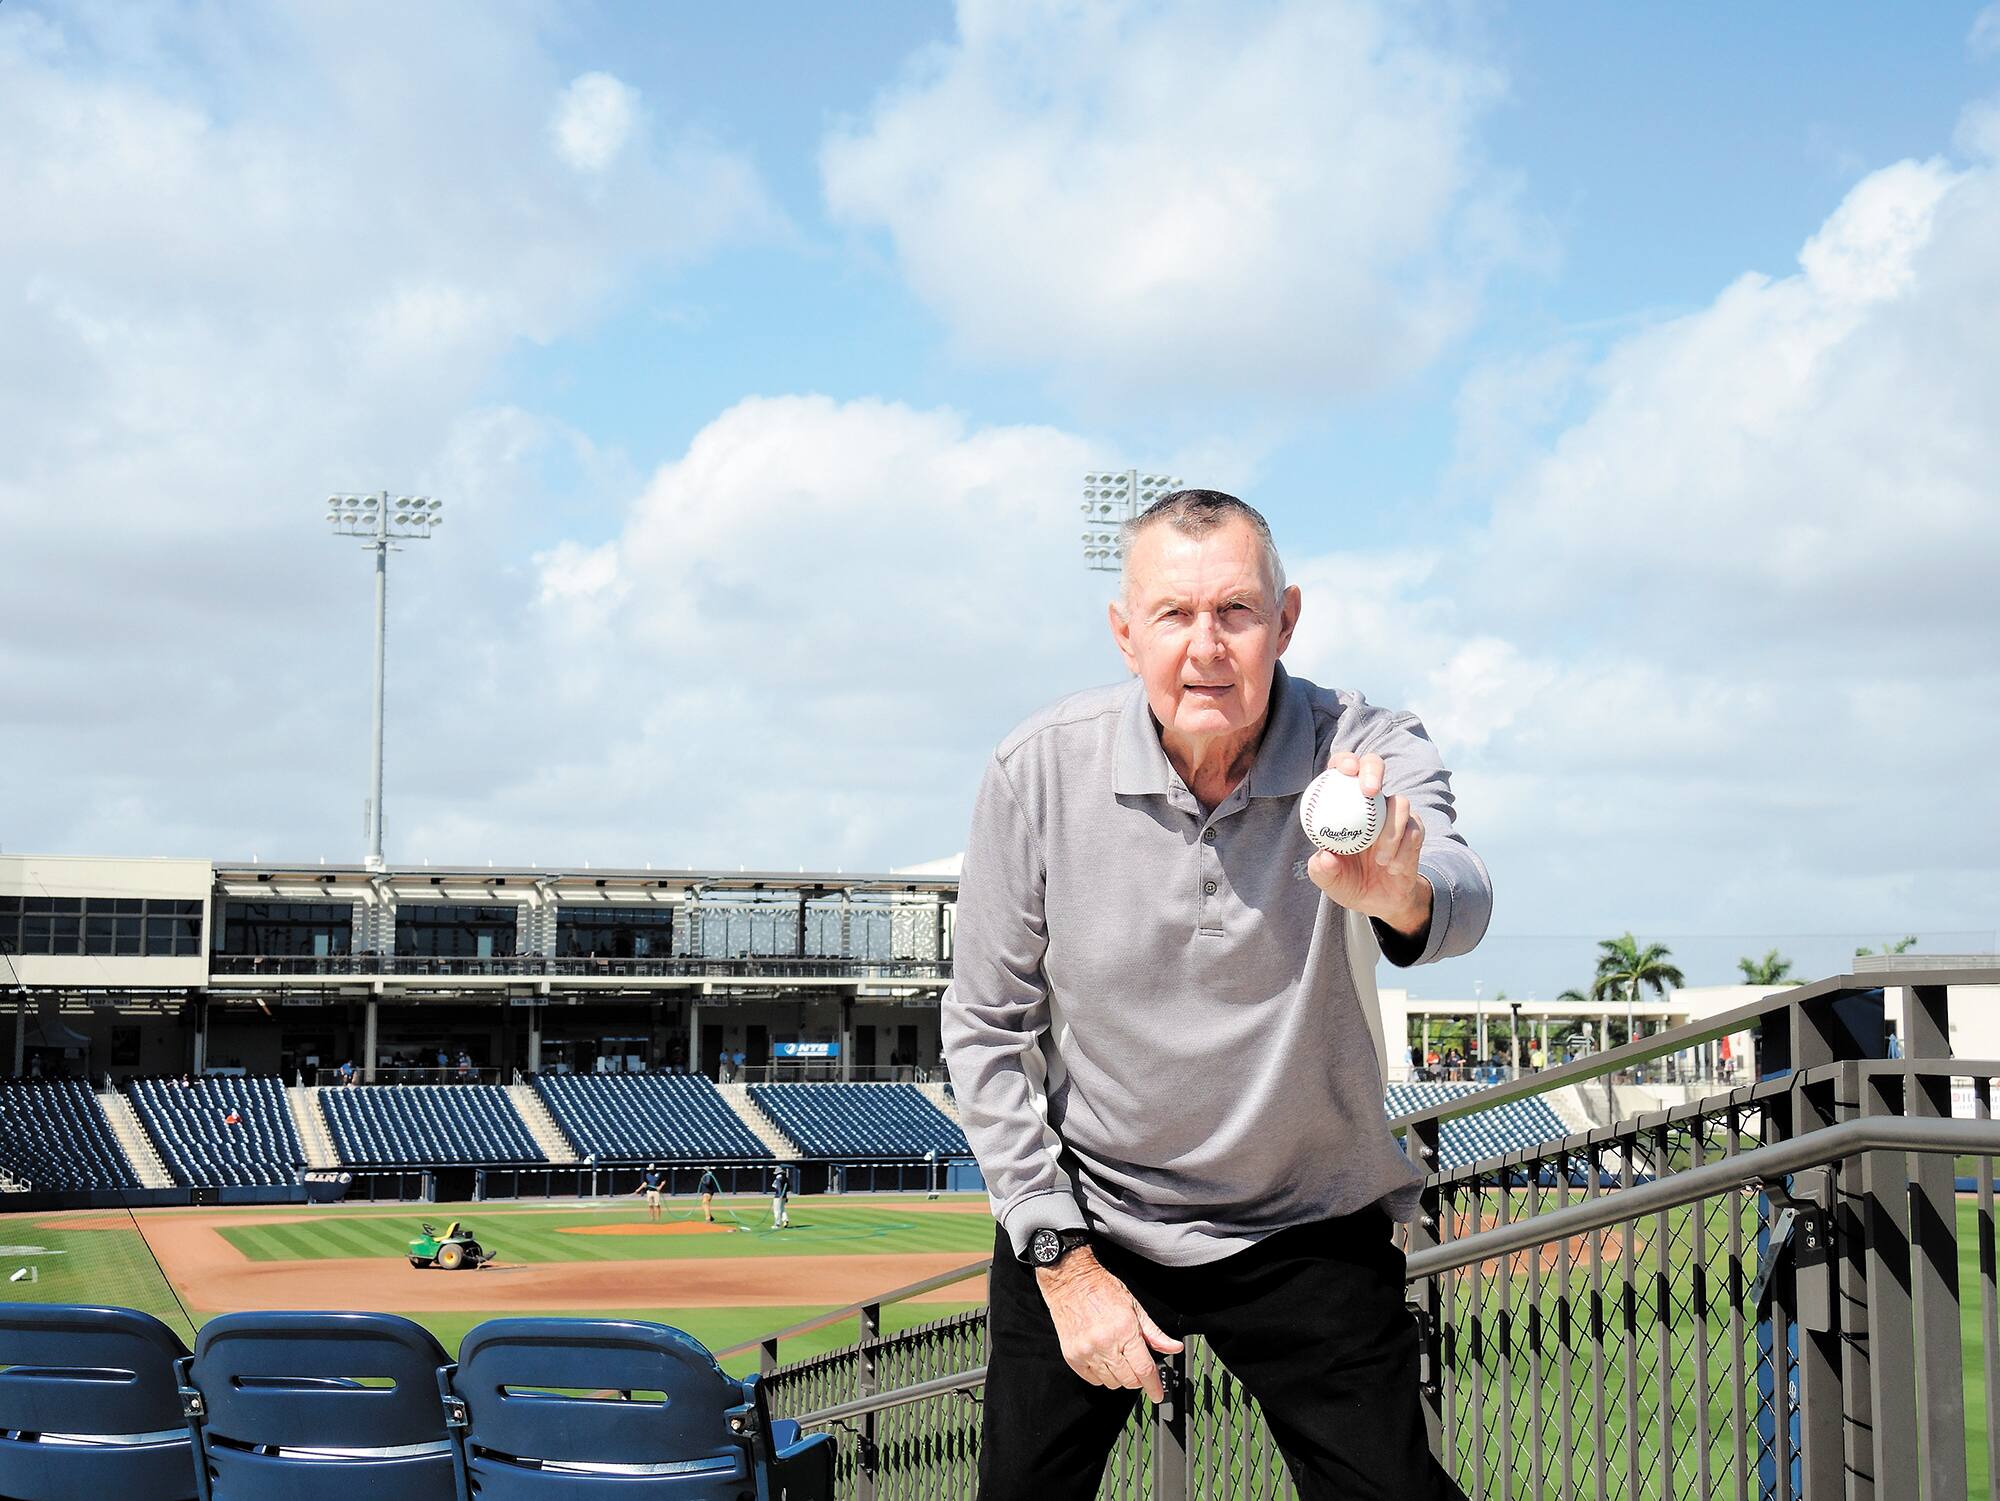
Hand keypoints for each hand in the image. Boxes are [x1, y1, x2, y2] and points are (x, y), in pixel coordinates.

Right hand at [1036, 1249, 1182, 1401]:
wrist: (1070, 1281)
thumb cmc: (1102, 1290)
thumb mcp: (1135, 1307)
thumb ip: (1154, 1333)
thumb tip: (1174, 1348)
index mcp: (1124, 1330)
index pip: (1144, 1369)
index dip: (1154, 1386)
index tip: (1157, 1394)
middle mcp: (1105, 1344)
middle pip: (1129, 1380)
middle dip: (1138, 1378)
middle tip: (1137, 1365)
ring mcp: (1087, 1352)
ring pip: (1112, 1383)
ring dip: (1120, 1377)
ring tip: (1118, 1357)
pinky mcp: (1072, 1356)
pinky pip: (1093, 1380)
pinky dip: (1102, 1375)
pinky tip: (1103, 1359)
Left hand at [1306, 752, 1431, 936]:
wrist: (1380, 900)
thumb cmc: (1347, 881)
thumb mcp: (1330, 881)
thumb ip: (1322, 870)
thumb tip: (1325, 857)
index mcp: (1343, 804)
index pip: (1342, 770)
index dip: (1344, 761)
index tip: (1346, 770)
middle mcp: (1369, 802)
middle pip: (1374, 766)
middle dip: (1373, 770)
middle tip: (1370, 791)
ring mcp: (1393, 813)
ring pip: (1400, 802)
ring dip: (1391, 832)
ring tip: (1381, 860)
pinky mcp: (1413, 829)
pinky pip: (1414, 829)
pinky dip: (1404, 850)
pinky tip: (1395, 868)